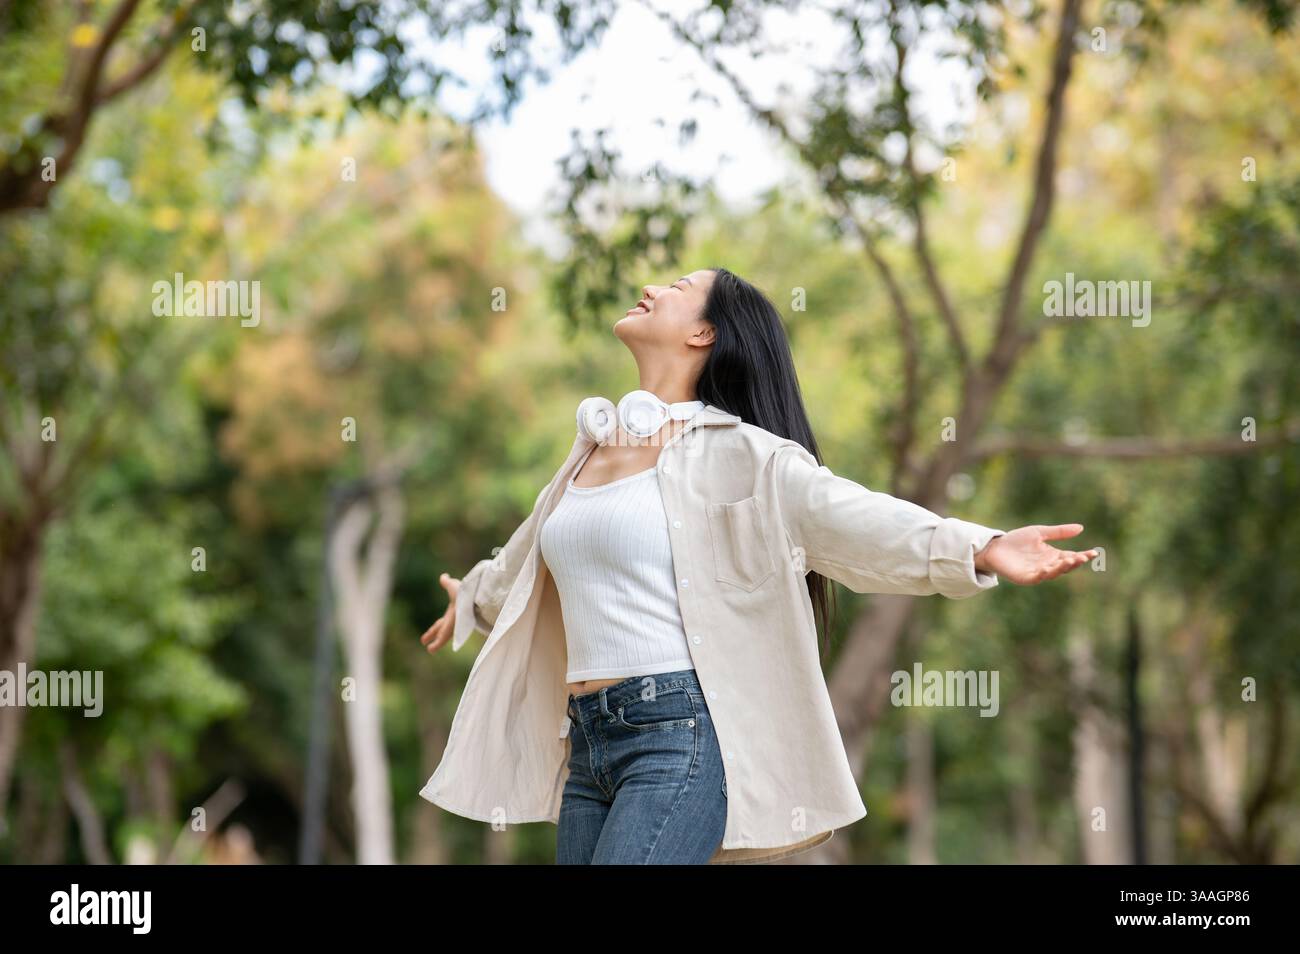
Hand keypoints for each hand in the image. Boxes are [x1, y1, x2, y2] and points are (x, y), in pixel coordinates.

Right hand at [419, 572, 460, 654]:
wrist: (474, 593)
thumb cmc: (466, 590)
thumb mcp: (453, 586)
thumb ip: (447, 582)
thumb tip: (443, 576)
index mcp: (453, 613)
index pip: (441, 623)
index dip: (434, 629)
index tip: (426, 636)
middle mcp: (454, 620)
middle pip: (442, 631)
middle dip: (434, 636)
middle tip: (425, 644)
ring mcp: (455, 624)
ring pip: (444, 636)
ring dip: (437, 643)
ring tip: (430, 650)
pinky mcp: (455, 626)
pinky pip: (445, 636)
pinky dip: (438, 642)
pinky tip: (430, 649)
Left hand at [973, 524, 1097, 584]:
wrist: (995, 547)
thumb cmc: (1016, 540)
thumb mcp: (1039, 532)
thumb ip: (1059, 532)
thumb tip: (1081, 528)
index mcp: (1053, 555)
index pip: (1072, 556)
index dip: (1083, 556)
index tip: (1094, 553)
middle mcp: (1048, 565)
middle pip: (1065, 566)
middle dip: (1074, 562)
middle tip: (1082, 557)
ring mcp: (1038, 573)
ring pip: (1054, 573)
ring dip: (1062, 567)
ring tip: (1069, 559)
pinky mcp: (1026, 578)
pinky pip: (1037, 578)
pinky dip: (1043, 574)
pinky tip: (1047, 568)